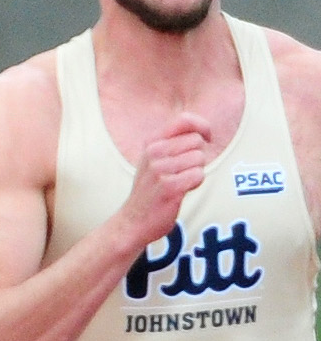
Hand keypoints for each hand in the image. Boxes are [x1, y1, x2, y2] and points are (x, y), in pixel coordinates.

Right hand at [123, 113, 211, 246]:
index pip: (184, 120)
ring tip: (179, 182)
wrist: (133, 221)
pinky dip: (195, 184)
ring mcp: (159, 169)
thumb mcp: (154, 160)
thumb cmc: (150, 190)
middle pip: (197, 141)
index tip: (207, 138)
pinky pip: (198, 175)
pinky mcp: (168, 187)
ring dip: (196, 171)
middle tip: (183, 170)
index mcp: (150, 142)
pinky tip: (181, 191)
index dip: (202, 126)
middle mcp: (153, 152)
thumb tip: (203, 130)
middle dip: (198, 155)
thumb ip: (173, 142)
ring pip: (200, 159)